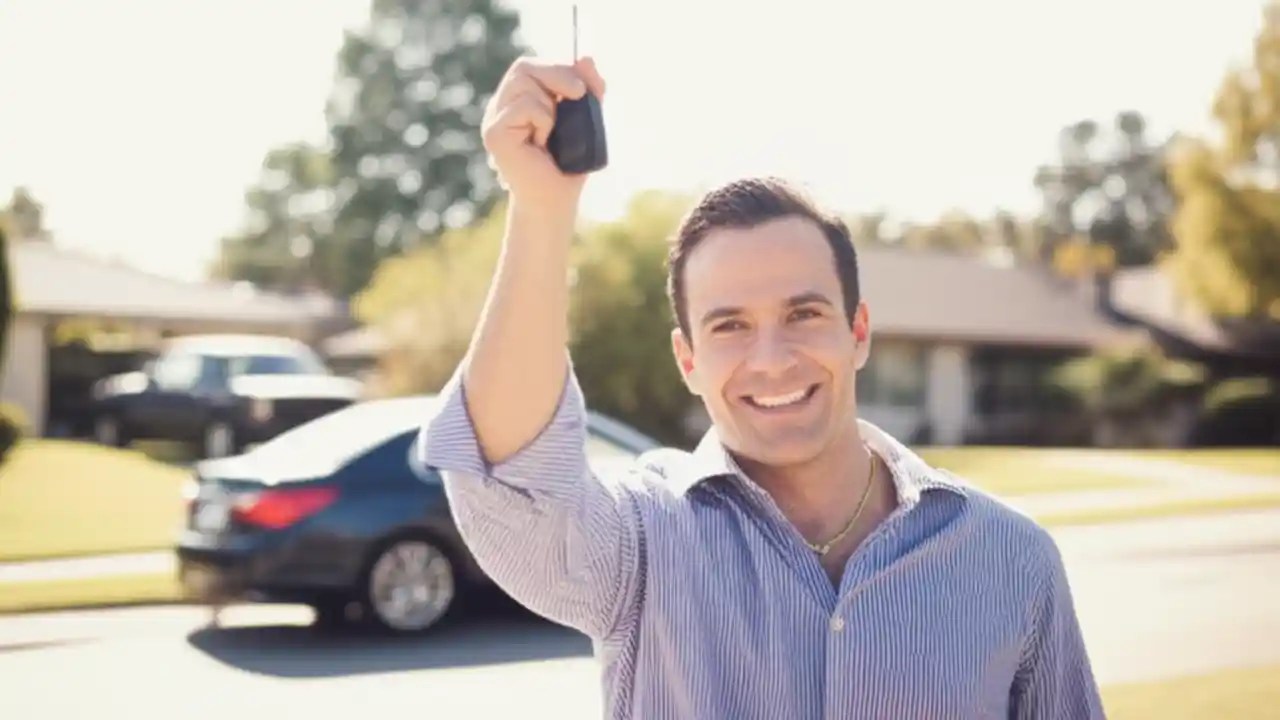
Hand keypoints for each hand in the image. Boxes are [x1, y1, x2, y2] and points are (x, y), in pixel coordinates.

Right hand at [482, 56, 606, 220]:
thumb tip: (586, 56)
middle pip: (523, 66)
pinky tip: (540, 144)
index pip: (530, 66)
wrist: (555, 201)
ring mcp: (493, 119)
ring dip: (550, 106)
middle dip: (557, 74)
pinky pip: (524, 106)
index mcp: (517, 100)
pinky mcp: (493, 133)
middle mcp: (501, 106)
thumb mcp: (586, 118)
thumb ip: (589, 87)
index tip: (584, 88)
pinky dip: (543, 122)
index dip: (558, 68)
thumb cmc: (569, 165)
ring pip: (524, 83)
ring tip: (551, 135)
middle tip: (579, 94)